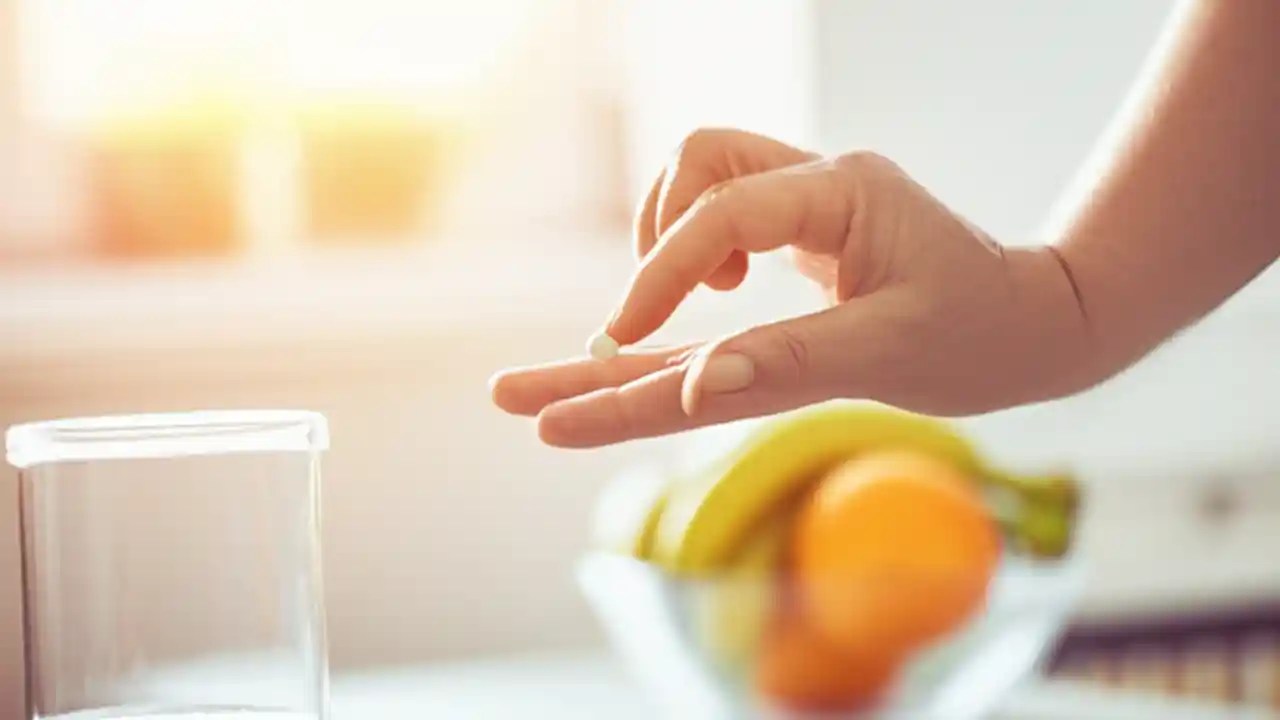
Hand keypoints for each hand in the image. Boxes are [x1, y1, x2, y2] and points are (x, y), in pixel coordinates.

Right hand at [491, 129, 1090, 446]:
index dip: (661, 273)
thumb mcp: (892, 355)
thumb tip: (693, 390)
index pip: (721, 212)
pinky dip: (676, 285)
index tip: (617, 343)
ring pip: (693, 199)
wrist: (1036, 320)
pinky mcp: (794, 247)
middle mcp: (813, 187)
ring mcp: (801, 212)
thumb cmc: (981, 333)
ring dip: (655, 260)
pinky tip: (652, 334)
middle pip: (692, 173)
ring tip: (629, 340)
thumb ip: (789, 364)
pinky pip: (714, 249)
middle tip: (568, 358)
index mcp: (841, 193)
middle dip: (631, 259)